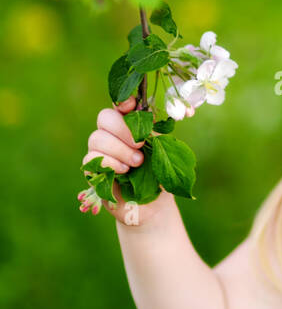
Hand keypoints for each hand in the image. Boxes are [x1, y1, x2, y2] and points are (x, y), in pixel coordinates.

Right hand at [80, 95, 168, 226]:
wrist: (153, 206)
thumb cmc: (160, 176)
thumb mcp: (163, 153)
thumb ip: (154, 133)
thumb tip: (145, 115)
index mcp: (131, 126)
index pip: (120, 105)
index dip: (123, 102)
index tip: (131, 106)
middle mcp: (113, 135)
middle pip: (104, 117)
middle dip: (122, 129)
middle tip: (141, 144)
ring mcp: (101, 152)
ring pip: (96, 137)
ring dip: (118, 149)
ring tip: (137, 163)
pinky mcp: (93, 170)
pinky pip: (90, 158)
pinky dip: (108, 162)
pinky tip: (123, 171)